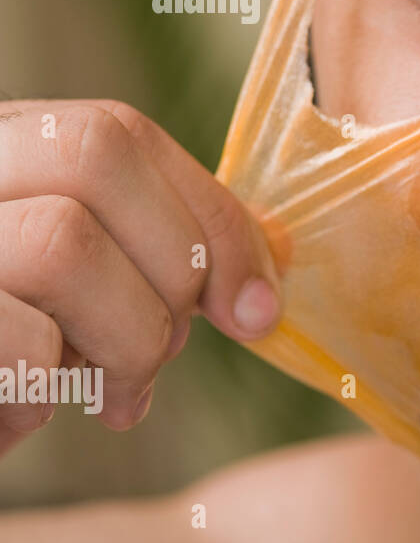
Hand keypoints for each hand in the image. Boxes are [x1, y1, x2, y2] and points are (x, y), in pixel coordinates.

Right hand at [0, 100, 280, 453]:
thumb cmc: (7, 350)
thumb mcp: (83, 288)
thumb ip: (153, 256)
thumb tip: (271, 274)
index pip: (121, 133)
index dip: (211, 215)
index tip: (257, 306)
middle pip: (97, 154)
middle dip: (172, 263)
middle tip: (167, 348)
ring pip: (62, 241)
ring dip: (124, 339)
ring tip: (116, 394)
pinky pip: (13, 338)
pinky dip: (46, 388)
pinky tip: (33, 409)